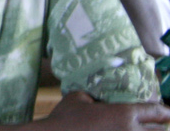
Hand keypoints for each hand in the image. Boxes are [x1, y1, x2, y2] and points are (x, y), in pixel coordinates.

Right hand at [41, 90, 169, 130]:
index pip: (154, 112)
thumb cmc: (65, 117)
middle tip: (161, 125)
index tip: (168, 112)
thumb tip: (98, 99)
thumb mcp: (78, 97)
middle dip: (162, 128)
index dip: (165, 111)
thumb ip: (94, 97)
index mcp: (124, 114)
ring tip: (144, 130)